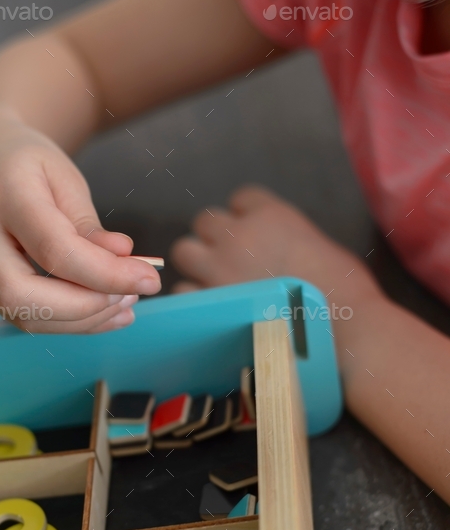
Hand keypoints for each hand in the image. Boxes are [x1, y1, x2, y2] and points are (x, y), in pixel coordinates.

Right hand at [0, 113, 160, 333]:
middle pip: (22, 295)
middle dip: (85, 307)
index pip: (54, 250)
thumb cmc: (28, 163)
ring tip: (126, 302)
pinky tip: (107, 310)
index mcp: (4, 196)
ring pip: (23, 315)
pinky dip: (71, 322)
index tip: (149, 279)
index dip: (105, 273)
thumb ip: (89, 225)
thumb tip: (123, 260)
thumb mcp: (65, 177)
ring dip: (83, 320)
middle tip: (131, 295)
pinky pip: (27, 317)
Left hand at [171, 186, 378, 301]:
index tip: (255, 235)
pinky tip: (212, 310)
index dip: (246, 217)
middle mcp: (238, 236)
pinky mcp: (208, 302)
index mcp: (271, 216)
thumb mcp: (322, 247)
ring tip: (214, 283)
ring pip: (183, 250)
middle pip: (205, 221)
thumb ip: (290, 238)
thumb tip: (280, 248)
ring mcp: (218, 268)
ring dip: (197, 264)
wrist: (342, 331)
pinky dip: (193, 299)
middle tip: (230, 260)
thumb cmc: (346, 292)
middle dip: (215, 238)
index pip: (241, 198)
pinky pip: (182, 291)